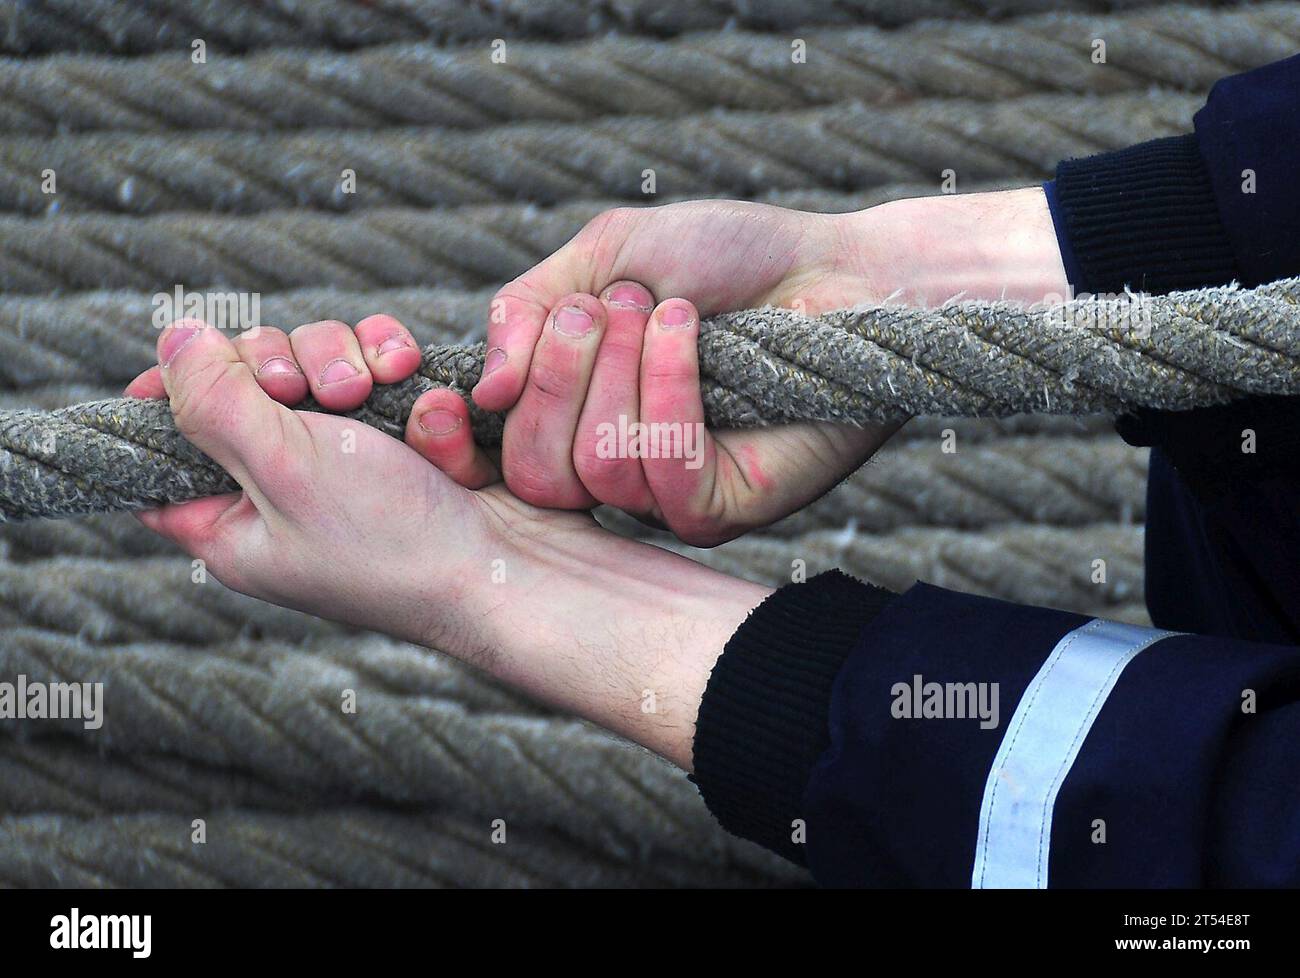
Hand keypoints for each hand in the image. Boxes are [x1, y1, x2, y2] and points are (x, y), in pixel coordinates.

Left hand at [125, 317, 769, 769]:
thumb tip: (174, 337)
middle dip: (288, 361)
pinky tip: (419, 380)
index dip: (174, 388)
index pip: (161, 442)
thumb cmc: (398, 542)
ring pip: (316, 360)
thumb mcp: (285, 468)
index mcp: (230, 520)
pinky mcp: (399, 435)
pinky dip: (396, 361)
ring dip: (352, 358)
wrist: (516, 567)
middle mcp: (280, 488)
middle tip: (329, 392)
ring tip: (386, 386)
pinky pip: (377, 366)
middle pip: (242, 380)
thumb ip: (213, 399)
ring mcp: (343, 459)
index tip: (209, 360)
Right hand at [423, 190, 1067, 544]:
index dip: (445, 449)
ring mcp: (665, 497)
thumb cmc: (724, 259)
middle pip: (531, 474)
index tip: (435, 400)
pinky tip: (693, 334)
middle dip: (558, 375)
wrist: (834, 269)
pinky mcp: (722, 509)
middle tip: (606, 307)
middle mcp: (610, 469)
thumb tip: (479, 393)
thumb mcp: (607, 258)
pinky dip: (668, 389)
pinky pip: (661, 476)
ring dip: (622, 369)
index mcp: (570, 419)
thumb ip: (527, 312)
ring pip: (592, 471)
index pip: (484, 468)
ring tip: (665, 309)